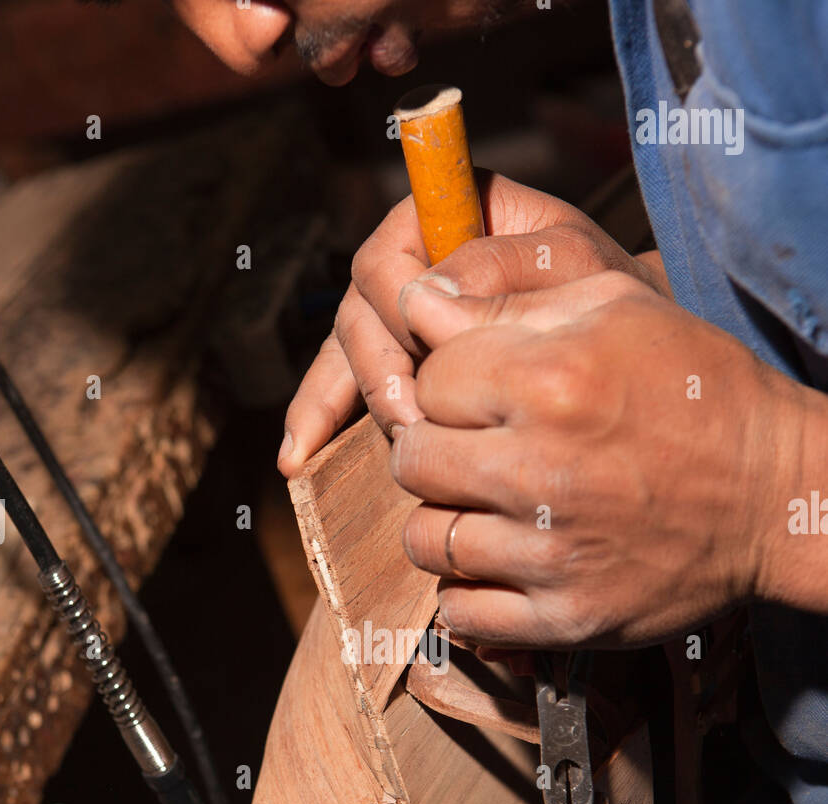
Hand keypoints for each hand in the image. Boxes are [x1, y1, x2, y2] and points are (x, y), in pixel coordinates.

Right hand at [279, 172, 669, 475]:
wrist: (632, 357)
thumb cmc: (614, 302)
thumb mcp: (580, 270)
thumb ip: (509, 267)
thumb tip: (428, 297)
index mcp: (450, 215)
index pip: (389, 255)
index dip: (395, 305)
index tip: (427, 356)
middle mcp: (413, 261)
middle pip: (360, 309)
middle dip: (380, 368)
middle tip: (415, 420)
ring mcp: (398, 316)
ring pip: (346, 352)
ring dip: (353, 400)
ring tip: (396, 443)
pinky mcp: (393, 366)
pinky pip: (338, 387)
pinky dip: (317, 421)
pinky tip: (297, 462)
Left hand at [390, 270, 801, 648]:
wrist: (776, 497)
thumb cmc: (700, 393)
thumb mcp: (619, 309)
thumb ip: (508, 299)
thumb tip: (413, 302)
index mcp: (553, 381)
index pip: (429, 381)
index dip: (448, 383)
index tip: (480, 394)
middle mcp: (543, 472)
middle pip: (412, 461)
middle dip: (433, 449)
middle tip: (474, 450)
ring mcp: (552, 557)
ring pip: (425, 541)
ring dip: (444, 522)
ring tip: (486, 507)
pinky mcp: (565, 619)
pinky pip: (462, 612)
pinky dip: (468, 590)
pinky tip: (500, 562)